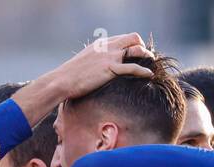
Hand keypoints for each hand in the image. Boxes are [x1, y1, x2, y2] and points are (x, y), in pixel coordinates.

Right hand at [19, 33, 152, 122]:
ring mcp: (109, 56)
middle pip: (133, 38)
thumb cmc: (70, 77)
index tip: (137, 52)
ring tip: (151, 62)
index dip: (133, 44)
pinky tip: (149, 74)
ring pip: (136, 49)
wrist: (62, 81)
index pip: (123, 37)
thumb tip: (96, 68)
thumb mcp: (83, 63)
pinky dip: (143, 70)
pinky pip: (133, 67)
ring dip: (147, 55)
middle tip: (146, 56)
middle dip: (142, 45)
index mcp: (101, 44)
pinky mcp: (110, 69)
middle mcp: (107, 46)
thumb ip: (93, 61)